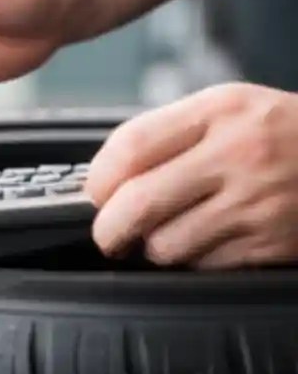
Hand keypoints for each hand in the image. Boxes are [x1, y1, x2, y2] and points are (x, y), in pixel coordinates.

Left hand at [88, 83, 297, 269]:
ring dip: (154, 246)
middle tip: (108, 233)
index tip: (94, 193)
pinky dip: (193, 259)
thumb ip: (168, 134)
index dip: (98, 178)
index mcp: (220, 111)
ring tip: (168, 231)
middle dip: (108, 227)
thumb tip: (103, 178)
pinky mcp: (272, 244)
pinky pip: (203, 265)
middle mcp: (239, 154)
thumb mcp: (229, 108)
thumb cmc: (281, 133)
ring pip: (165, 244)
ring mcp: (258, 202)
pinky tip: (208, 240)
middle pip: (138, 202)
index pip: (131, 146)